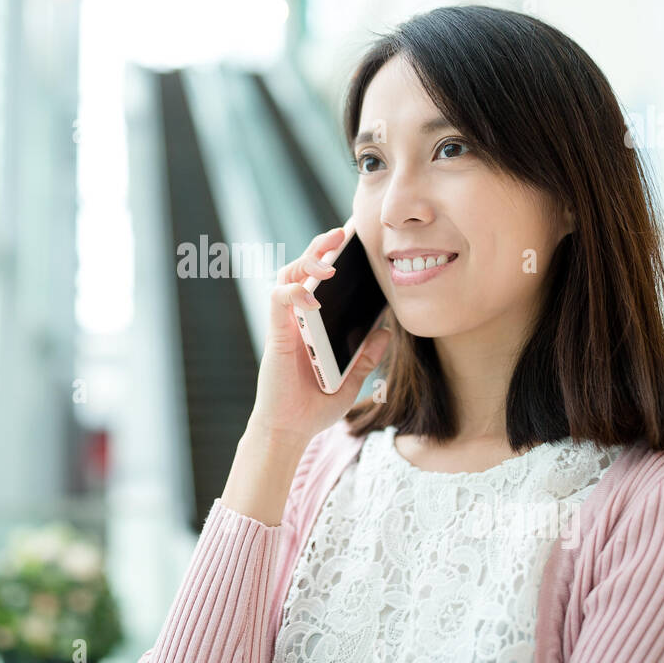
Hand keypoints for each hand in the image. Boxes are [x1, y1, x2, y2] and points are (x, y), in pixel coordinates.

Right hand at [246, 226, 391, 445]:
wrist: (290, 431)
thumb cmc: (314, 406)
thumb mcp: (351, 380)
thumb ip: (366, 356)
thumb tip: (387, 331)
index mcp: (314, 322)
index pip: (321, 279)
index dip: (334, 256)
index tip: (357, 240)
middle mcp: (298, 317)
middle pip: (304, 267)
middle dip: (322, 245)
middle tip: (344, 231)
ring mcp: (286, 324)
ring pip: (288, 275)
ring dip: (308, 261)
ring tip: (331, 260)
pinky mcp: (276, 335)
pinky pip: (278, 300)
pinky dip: (294, 293)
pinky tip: (312, 297)